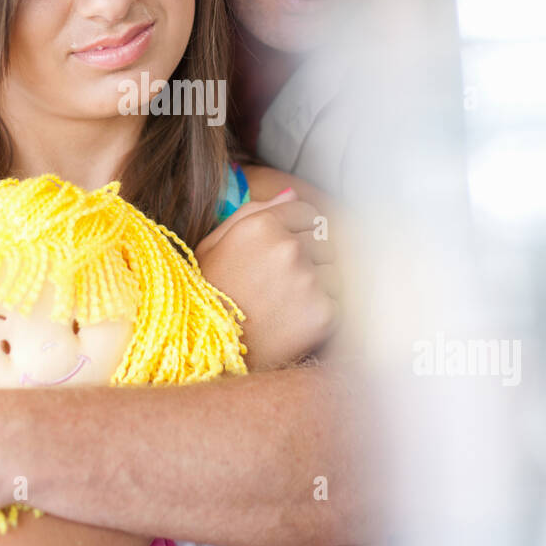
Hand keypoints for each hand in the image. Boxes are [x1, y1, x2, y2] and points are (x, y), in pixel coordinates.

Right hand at [195, 189, 340, 370]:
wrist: (208, 352)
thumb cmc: (206, 294)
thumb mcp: (214, 244)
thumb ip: (253, 211)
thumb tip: (292, 194)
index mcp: (262, 225)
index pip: (308, 213)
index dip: (298, 232)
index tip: (284, 254)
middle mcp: (289, 248)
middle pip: (325, 241)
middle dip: (311, 258)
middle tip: (282, 284)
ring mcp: (309, 281)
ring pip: (335, 271)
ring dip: (320, 285)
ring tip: (287, 304)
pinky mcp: (324, 312)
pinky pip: (339, 302)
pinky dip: (323, 312)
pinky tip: (295, 321)